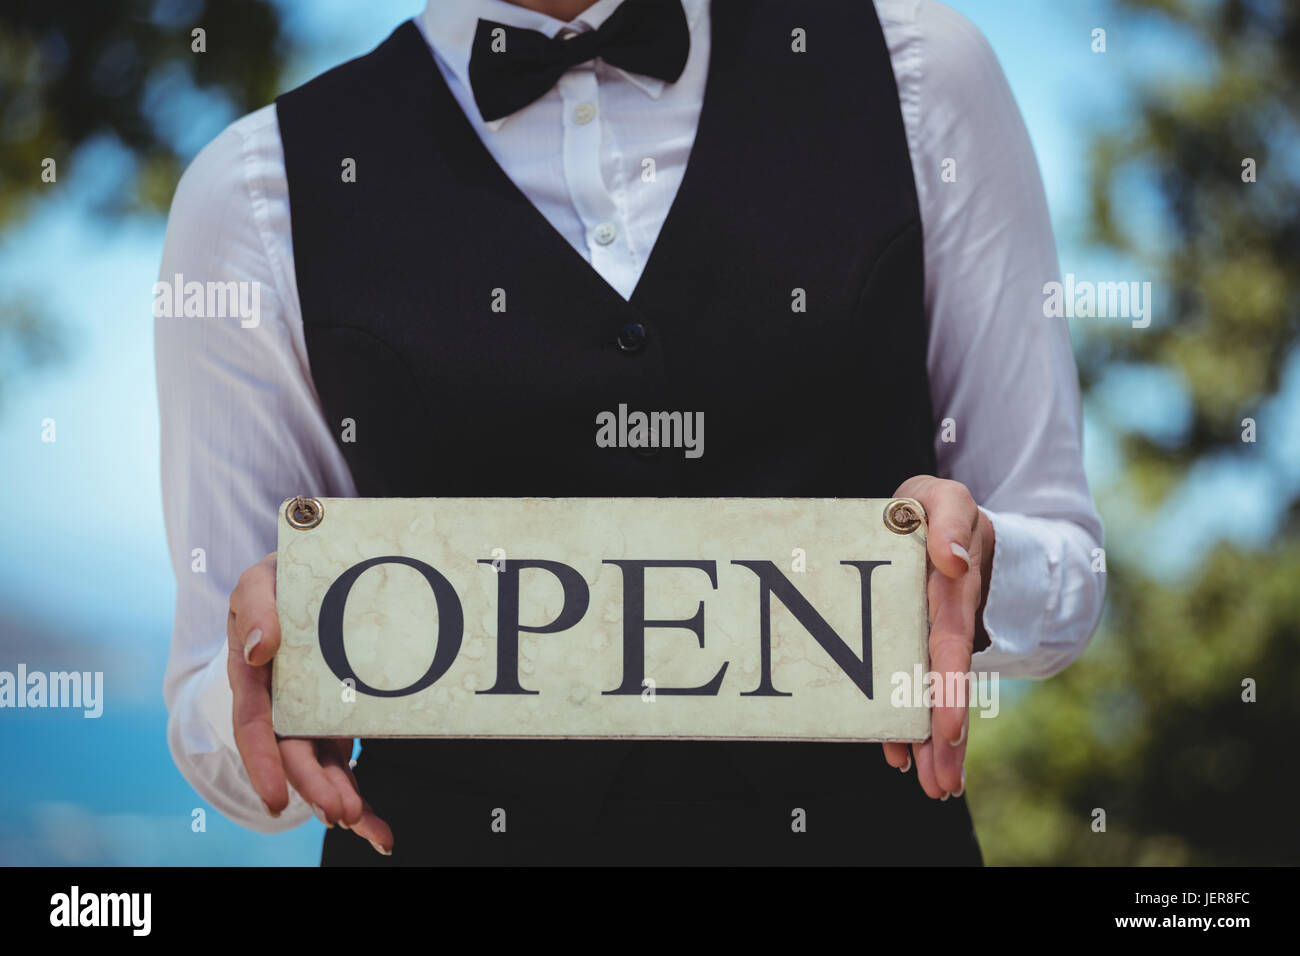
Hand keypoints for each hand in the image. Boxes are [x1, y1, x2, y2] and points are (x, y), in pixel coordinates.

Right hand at [227, 552, 393, 853]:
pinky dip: (359, 794)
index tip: (277, 797)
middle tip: (342, 812)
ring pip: (322, 766)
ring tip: (363, 824)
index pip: (254, 728)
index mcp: (255, 677)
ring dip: (340, 798)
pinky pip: (345, 760)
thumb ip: (253, 606)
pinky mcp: (338, 716)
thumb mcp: (259, 580)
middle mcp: (279, 704)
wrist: (311, 571)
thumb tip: (260, 648)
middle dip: (315, 788)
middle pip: (293, 756)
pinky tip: (378, 831)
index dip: (263, 765)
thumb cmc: (278, 578)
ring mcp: (309, 713)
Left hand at [881, 476, 993, 799]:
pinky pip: (911, 688)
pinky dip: (905, 723)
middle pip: (947, 687)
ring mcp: (933, 639)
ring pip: (933, 697)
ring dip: (934, 747)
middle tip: (943, 786)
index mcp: (952, 592)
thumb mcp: (945, 499)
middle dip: (946, 739)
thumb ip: (949, 522)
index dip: (948, 689)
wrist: (936, 519)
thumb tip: (953, 560)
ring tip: (937, 789)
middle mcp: (948, 623)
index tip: (945, 731)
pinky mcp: (915, 646)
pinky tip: (900, 757)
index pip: (951, 646)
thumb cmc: (934, 509)